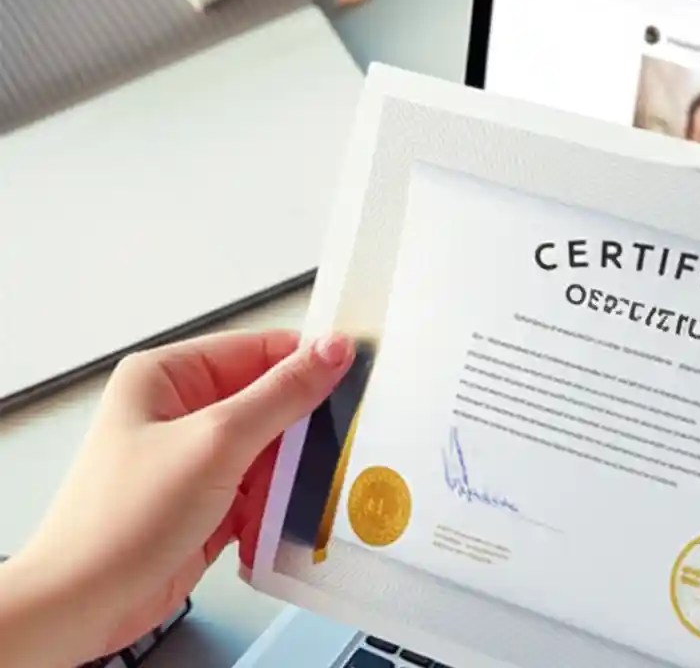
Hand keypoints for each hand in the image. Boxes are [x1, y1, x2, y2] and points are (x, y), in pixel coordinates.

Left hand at [0, 330, 353, 666]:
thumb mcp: (216, 443)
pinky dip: (283, 499)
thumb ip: (282, 394)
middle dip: (308, 422)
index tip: (361, 373)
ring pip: (271, 448)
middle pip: (268, 399)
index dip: (309, 361)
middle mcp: (179, 411)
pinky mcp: (207, 501)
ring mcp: (194, 459)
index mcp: (168, 376)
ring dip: (298, 467)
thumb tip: (333, 349)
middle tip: (356, 433)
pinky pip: (262, 488)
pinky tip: (304, 510)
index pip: (257, 350)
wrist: (83, 605)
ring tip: (332, 477)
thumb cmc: (123, 519)